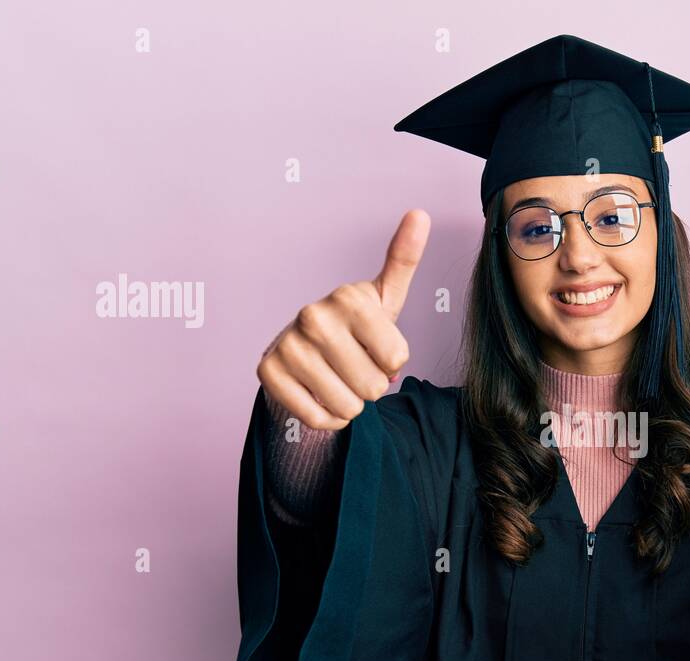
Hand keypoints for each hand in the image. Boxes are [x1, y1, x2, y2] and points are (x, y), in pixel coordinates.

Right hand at [257, 209, 429, 429]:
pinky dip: (327, 417)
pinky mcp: (268, 373)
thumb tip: (421, 213)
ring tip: (338, 379)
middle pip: (374, 387)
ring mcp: (288, 345)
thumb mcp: (383, 297)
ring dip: (350, 404)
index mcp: (349, 297)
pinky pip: (319, 419)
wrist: (303, 348)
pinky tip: (319, 393)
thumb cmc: (353, 326)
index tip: (375, 346)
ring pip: (348, 407)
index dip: (392, 362)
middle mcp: (314, 316)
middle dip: (372, 386)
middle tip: (354, 365)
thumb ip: (403, 260)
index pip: (397, 359)